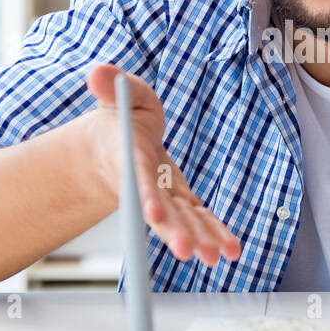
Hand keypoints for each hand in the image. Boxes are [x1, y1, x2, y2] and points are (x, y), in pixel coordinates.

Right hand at [86, 63, 240, 267]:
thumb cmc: (122, 119)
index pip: (136, 178)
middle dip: (174, 232)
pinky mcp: (181, 201)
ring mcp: (165, 197)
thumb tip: (97, 72)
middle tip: (188, 251)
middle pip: (160, 211)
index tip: (152, 213)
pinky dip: (216, 233)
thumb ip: (111, 85)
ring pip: (182, 221)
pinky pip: (200, 219)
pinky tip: (231, 250)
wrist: (118, 145)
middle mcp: (146, 186)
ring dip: (199, 239)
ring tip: (214, 258)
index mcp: (128, 158)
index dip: (144, 195)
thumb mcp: (120, 94)